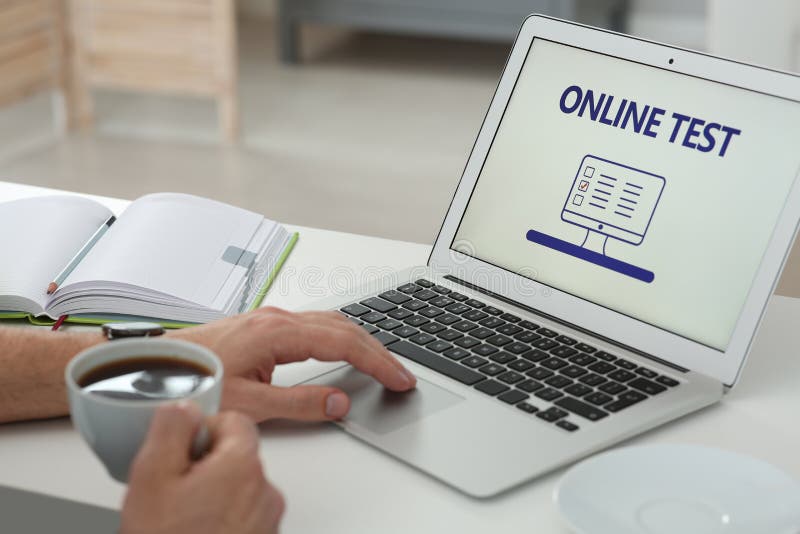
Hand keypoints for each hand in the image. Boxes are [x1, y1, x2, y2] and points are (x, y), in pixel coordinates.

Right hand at [121, 403, 283, 533]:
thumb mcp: (152, 478)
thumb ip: (171, 429)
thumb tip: (185, 406)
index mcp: (242, 465)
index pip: (233, 420)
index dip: (201, 430)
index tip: (180, 450)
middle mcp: (265, 491)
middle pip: (236, 455)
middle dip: (204, 465)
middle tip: (172, 490)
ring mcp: (267, 521)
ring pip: (239, 488)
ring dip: (213, 494)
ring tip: (180, 519)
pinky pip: (243, 517)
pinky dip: (222, 520)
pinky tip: (194, 533)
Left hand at [169, 307, 415, 421]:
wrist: (156, 363)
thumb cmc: (194, 378)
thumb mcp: (248, 403)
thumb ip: (298, 403)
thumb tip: (339, 402)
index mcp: (278, 333)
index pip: (344, 343)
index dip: (377, 362)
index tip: (399, 379)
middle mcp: (278, 319)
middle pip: (344, 327)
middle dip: (378, 350)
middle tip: (401, 374)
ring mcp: (271, 319)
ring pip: (330, 322)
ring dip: (360, 341)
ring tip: (381, 362)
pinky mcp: (264, 325)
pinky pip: (315, 324)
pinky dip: (340, 337)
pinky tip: (343, 348)